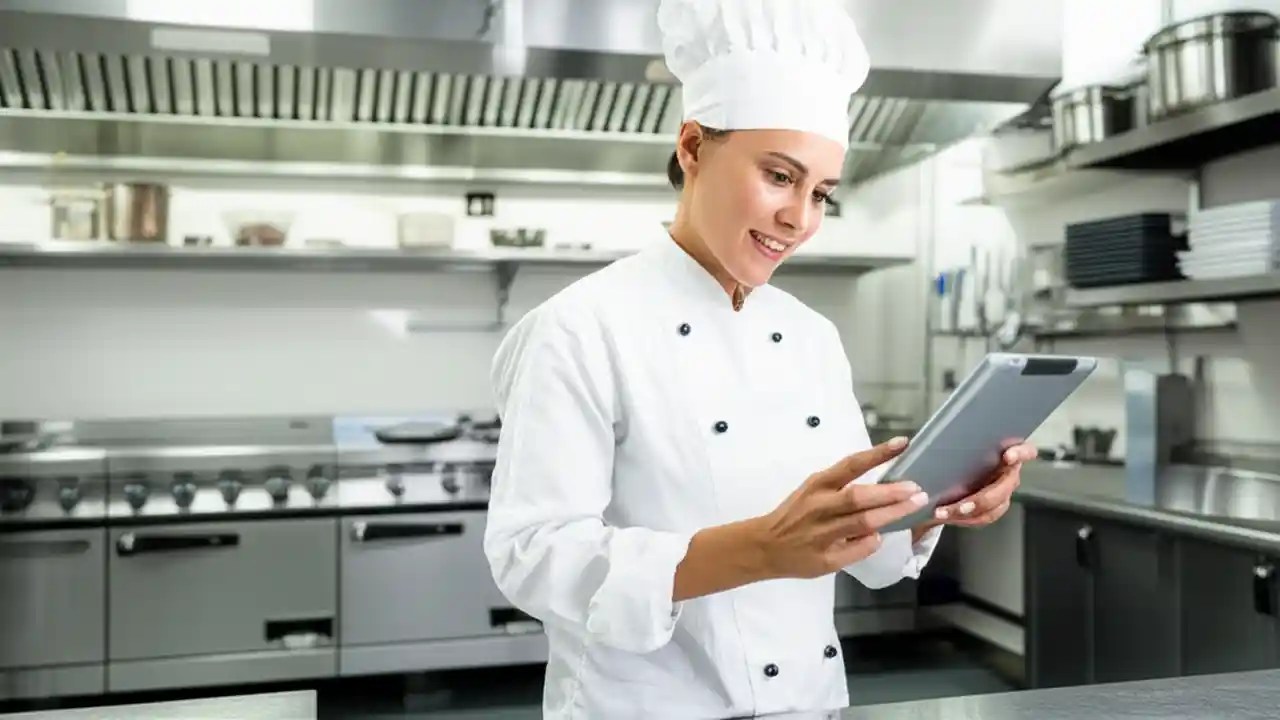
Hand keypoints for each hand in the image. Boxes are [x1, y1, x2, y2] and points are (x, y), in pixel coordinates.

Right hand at [752, 437, 929, 579]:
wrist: (764, 546)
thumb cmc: (794, 515)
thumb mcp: (813, 492)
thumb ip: (842, 490)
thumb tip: (884, 491)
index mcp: (817, 485)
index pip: (851, 465)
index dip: (877, 454)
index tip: (901, 444)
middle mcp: (820, 507)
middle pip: (859, 497)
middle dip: (891, 493)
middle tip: (916, 489)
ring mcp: (822, 534)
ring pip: (863, 523)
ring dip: (891, 514)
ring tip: (914, 507)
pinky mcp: (826, 559)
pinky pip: (858, 549)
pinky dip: (873, 542)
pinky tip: (879, 537)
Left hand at [917, 442, 1036, 531]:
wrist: (934, 485)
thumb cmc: (941, 461)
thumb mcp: (936, 449)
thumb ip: (932, 444)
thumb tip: (906, 442)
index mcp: (1001, 453)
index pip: (1024, 451)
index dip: (1020, 453)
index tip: (1007, 456)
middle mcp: (1005, 473)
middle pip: (1007, 487)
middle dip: (983, 498)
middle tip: (962, 506)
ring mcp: (1000, 493)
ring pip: (995, 506)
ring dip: (971, 511)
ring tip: (945, 512)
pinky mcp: (990, 509)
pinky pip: (984, 517)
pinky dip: (965, 518)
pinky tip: (946, 515)